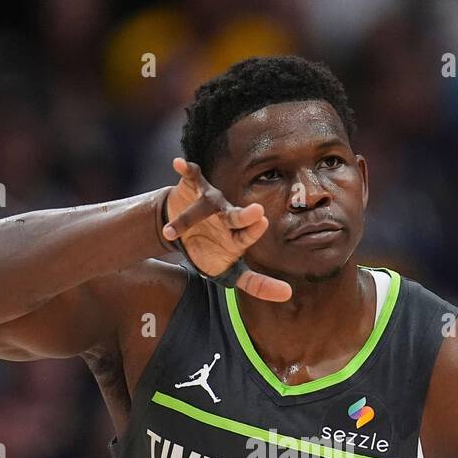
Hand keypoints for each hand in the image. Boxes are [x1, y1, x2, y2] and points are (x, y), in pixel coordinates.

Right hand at [162, 157, 291, 301]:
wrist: (179, 230)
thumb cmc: (208, 250)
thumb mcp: (229, 272)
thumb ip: (256, 283)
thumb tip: (288, 294)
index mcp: (237, 236)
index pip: (249, 236)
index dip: (254, 231)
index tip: (263, 224)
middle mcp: (227, 216)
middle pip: (236, 216)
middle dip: (245, 215)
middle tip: (257, 214)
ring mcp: (211, 200)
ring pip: (204, 206)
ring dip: (185, 220)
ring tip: (170, 232)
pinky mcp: (193, 187)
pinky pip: (190, 175)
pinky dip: (184, 169)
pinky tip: (177, 163)